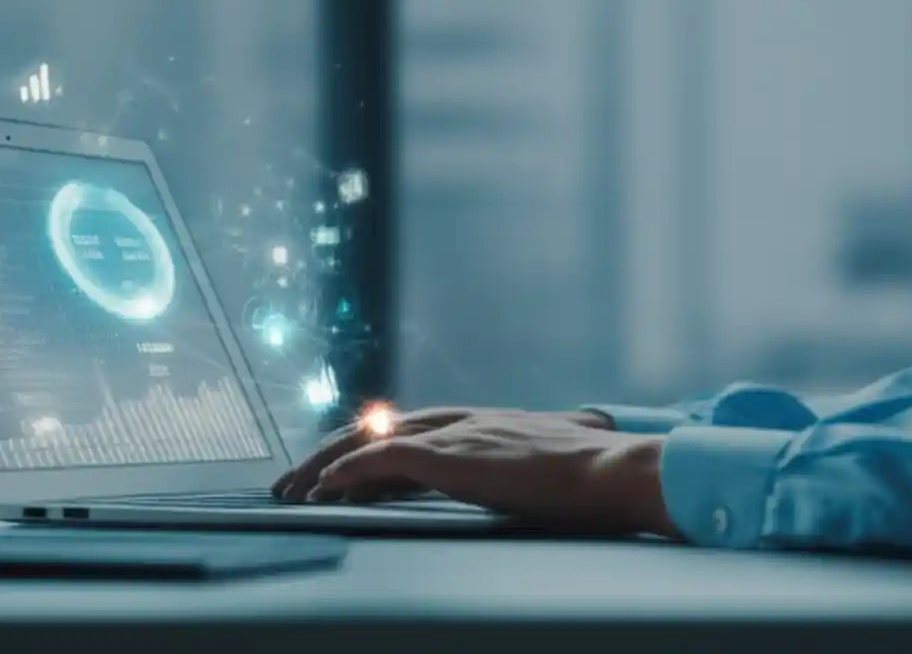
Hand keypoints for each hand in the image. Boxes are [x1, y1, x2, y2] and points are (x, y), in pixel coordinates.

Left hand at [272, 407, 613, 502]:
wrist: (619, 471)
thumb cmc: (597, 477)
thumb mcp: (554, 464)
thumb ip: (532, 460)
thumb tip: (550, 456)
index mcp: (482, 424)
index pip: (406, 431)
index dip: (365, 453)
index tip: (334, 476)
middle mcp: (462, 421)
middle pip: (377, 429)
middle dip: (329, 456)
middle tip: (292, 482)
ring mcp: (457, 434)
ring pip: (371, 440)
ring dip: (325, 467)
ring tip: (291, 491)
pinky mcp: (456, 455)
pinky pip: (385, 458)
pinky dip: (349, 473)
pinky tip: (324, 489)